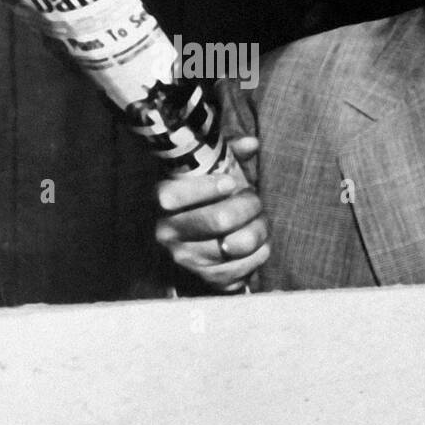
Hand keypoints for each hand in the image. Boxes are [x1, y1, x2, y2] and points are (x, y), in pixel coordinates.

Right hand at [154, 136, 267, 292]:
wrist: (203, 241)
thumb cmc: (211, 197)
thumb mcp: (215, 169)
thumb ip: (231, 152)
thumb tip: (252, 144)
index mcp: (162, 201)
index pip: (172, 196)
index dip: (205, 189)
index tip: (230, 183)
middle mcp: (168, 232)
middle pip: (217, 220)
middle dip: (248, 207)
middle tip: (256, 201)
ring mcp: (186, 259)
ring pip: (236, 244)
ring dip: (259, 230)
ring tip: (261, 221)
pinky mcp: (206, 279)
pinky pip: (242, 269)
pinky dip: (259, 253)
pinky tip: (261, 243)